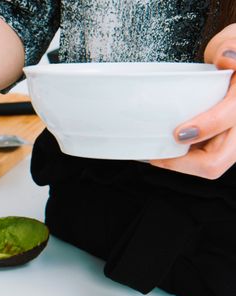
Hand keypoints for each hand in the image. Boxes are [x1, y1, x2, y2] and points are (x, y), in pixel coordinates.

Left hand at [153, 25, 235, 178]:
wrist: (235, 62)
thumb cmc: (232, 54)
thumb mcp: (234, 40)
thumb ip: (231, 46)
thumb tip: (227, 58)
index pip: (230, 118)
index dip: (205, 127)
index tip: (178, 132)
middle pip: (216, 162)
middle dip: (184, 163)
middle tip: (157, 155)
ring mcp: (232, 139)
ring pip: (209, 166)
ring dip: (181, 164)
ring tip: (157, 154)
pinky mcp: (221, 145)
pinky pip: (202, 161)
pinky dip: (183, 160)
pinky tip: (164, 151)